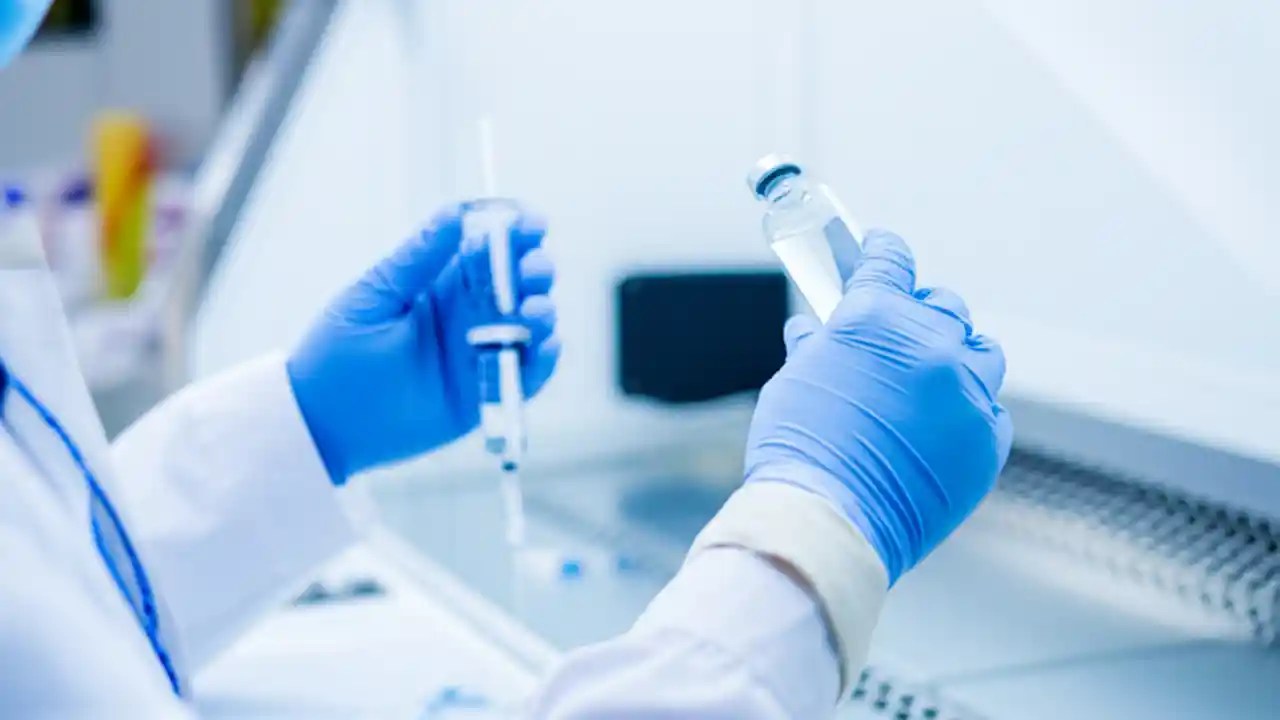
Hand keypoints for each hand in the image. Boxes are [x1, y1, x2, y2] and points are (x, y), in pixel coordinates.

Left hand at [287, 204, 559, 483]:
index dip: (517, 231)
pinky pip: (526, 375)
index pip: (490, 247)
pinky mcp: (485, 394)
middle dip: (536, 270)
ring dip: (543, 313)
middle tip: (532, 270)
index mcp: (442, 282)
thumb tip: (454, 212)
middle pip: (519, 283)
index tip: (533, 222)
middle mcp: (468, 314)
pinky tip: (544, 346)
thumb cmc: (337, 352)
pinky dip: (543, 361)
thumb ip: (418, 258)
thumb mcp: (375, 296)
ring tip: (533, 311)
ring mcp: (479, 354)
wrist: (323, 423)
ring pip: (529, 326)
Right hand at [744, 230, 1011, 583]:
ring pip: (981, 352)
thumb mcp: (796, 383)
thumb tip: (813, 333)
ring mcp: (966, 393)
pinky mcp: (987, 440)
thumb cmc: (800, 450)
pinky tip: (943, 427)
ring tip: (935, 377)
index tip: (883, 244)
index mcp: (875, 318)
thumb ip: (817, 349)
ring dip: (958, 356)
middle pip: (942, 306)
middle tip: (902, 328)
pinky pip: (989, 409)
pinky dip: (968, 410)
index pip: (890, 261)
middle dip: (921, 312)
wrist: (829, 520)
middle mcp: (930, 345)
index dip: (885, 248)